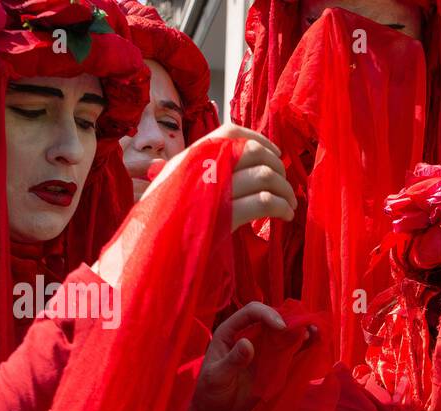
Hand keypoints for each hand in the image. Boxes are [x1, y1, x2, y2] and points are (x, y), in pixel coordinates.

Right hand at [145, 124, 296, 232]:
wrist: (151, 246)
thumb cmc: (166, 219)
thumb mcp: (177, 184)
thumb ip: (203, 171)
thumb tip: (239, 163)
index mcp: (192, 156)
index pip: (232, 133)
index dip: (260, 140)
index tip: (275, 154)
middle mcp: (204, 166)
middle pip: (255, 153)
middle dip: (278, 169)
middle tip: (286, 186)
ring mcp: (214, 190)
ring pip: (265, 176)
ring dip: (285, 190)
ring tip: (290, 204)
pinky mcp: (225, 215)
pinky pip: (265, 202)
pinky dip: (282, 207)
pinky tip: (285, 216)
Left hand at [185, 302, 308, 410]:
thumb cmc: (210, 393)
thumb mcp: (216, 377)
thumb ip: (232, 361)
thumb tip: (248, 344)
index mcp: (230, 332)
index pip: (251, 312)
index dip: (268, 314)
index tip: (282, 327)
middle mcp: (248, 335)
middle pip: (272, 318)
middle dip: (290, 318)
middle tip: (307, 325)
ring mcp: (262, 349)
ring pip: (283, 332)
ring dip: (300, 329)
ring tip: (316, 331)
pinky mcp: (272, 363)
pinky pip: (289, 350)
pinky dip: (302, 345)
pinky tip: (314, 343)